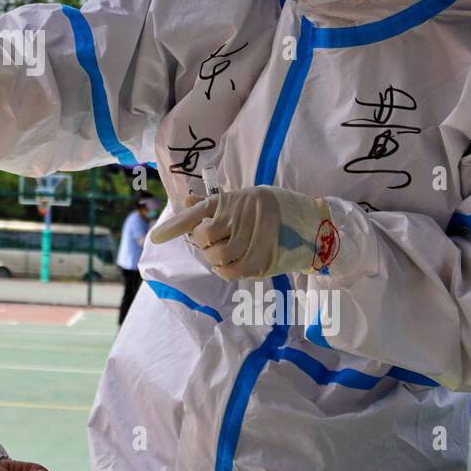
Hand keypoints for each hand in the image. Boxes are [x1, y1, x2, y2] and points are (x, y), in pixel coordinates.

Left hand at [149, 186, 339, 279]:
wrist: (314, 223)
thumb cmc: (274, 209)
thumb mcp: (245, 198)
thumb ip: (215, 204)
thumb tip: (186, 200)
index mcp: (233, 199)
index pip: (197, 212)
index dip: (175, 225)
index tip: (155, 238)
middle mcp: (241, 216)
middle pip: (204, 238)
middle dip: (202, 244)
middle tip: (211, 242)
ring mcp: (252, 237)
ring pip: (217, 256)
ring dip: (214, 258)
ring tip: (224, 253)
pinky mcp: (262, 258)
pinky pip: (232, 271)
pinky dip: (225, 271)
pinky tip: (229, 265)